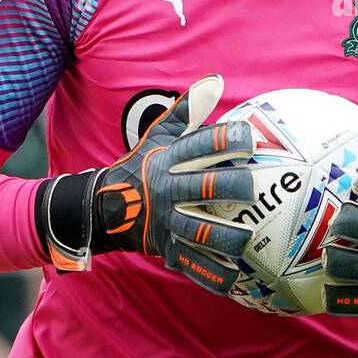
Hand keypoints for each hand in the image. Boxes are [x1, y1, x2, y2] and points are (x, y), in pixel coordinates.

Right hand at [37, 74, 257, 294]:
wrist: (105, 206)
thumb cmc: (144, 163)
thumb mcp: (159, 135)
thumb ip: (188, 109)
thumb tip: (215, 79)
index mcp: (169, 159)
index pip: (199, 144)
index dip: (226, 139)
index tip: (250, 138)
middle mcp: (168, 189)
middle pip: (203, 187)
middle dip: (231, 188)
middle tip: (253, 190)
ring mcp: (167, 221)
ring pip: (199, 230)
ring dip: (225, 236)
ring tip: (248, 239)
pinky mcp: (168, 248)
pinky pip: (193, 265)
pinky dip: (214, 274)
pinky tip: (237, 278)